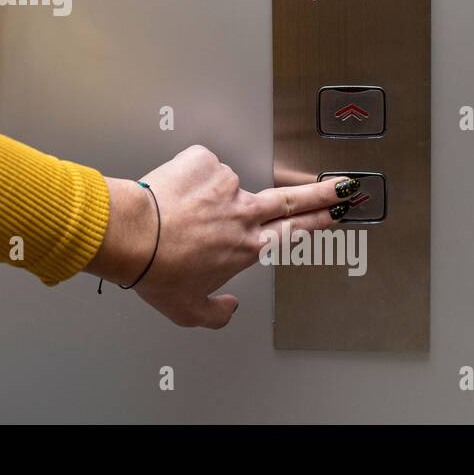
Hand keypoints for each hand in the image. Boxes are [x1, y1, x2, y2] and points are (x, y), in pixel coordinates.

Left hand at [86, 145, 356, 328]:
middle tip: (341, 185)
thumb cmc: (156, 271)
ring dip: (205, 196)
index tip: (335, 213)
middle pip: (291, 201)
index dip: (318, 222)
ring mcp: (225, 184)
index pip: (293, 233)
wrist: (132, 235)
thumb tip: (227, 308)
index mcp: (247, 248)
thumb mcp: (188, 310)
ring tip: (177, 211)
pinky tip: (170, 194)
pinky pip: (198, 167)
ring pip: (221, 187)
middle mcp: (243, 214)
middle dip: (321, 193)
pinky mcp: (203, 161)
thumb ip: (215, 313)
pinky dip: (186, 178)